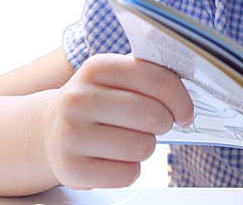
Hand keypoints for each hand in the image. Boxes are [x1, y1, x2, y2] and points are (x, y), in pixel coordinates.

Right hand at [41, 53, 193, 188]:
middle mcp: (78, 99)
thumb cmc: (97, 103)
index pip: (157, 80)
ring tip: (128, 139)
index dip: (181, 100)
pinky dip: (129, 170)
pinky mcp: (71, 169)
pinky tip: (114, 159)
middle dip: (163, 124)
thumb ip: (149, 76)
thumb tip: (193, 87)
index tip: (185, 112)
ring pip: (142, 147)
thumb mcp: (116, 79)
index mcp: (97, 68)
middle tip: (156, 125)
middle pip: (152, 116)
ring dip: (146, 147)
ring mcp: (70, 135)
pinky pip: (127, 174)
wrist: (49, 131)